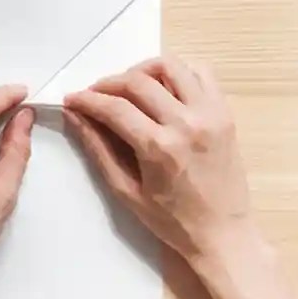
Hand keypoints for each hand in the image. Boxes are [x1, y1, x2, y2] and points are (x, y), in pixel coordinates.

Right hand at [63, 56, 252, 263]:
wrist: (223, 232)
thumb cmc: (172, 221)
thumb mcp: (127, 191)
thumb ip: (99, 149)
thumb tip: (75, 116)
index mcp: (160, 148)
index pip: (115, 108)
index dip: (87, 100)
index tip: (72, 99)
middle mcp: (186, 123)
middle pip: (138, 81)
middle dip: (109, 83)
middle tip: (96, 95)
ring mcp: (210, 113)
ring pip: (171, 66)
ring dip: (143, 70)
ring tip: (129, 87)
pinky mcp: (225, 112)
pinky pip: (201, 73)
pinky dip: (178, 72)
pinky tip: (164, 88)